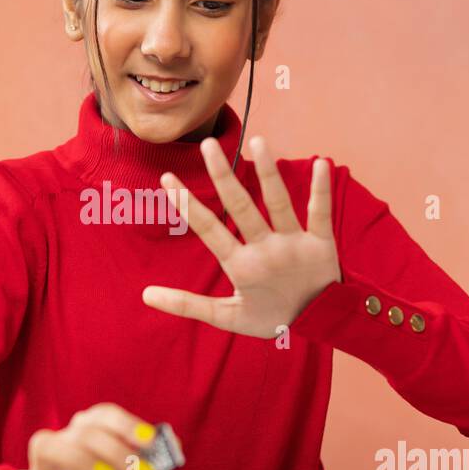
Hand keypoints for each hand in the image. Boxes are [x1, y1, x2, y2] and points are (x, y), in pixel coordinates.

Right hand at [0, 404, 169, 469]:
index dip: (127, 424)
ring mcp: (45, 464)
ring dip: (78, 457)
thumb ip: (157, 461)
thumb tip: (172, 442)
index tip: (149, 441)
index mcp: (93, 430)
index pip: (104, 415)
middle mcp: (66, 439)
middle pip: (82, 429)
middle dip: (114, 448)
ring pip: (46, 441)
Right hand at [143, 135, 340, 338]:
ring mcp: (294, 245)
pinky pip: (321, 212)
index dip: (186, 203)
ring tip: (259, 141)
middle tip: (207, 144)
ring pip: (280, 203)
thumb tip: (146, 295)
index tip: (167, 177)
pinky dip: (321, 189)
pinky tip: (322, 162)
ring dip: (269, 172)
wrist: (318, 328)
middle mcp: (265, 251)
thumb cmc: (269, 317)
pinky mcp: (321, 243)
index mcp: (240, 267)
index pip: (207, 228)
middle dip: (223, 175)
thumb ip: (187, 304)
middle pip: (241, 207)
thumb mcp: (226, 317)